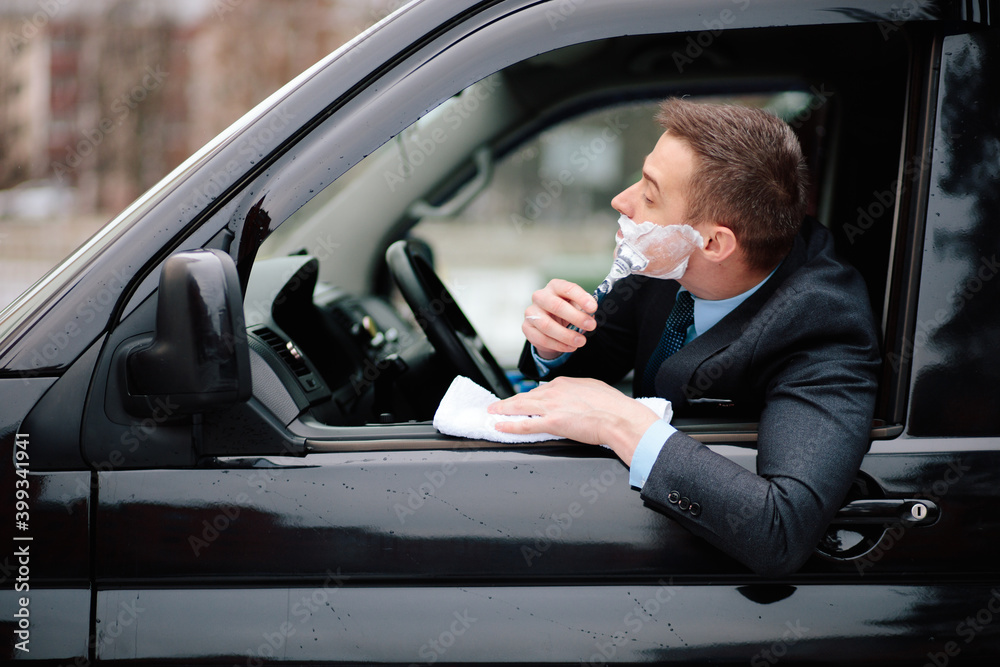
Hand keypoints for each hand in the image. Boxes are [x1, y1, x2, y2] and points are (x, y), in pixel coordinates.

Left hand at [487, 377, 660, 464]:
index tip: (525, 400)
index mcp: (566, 383)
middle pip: (526, 396)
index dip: (532, 397)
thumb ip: (580, 391)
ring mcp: (551, 407)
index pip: (542, 389)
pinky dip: (509, 424)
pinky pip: (525, 423)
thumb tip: (577, 395)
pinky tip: (499, 425)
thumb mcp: (595, 389)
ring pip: (521, 407)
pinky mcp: (551, 423)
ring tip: (492, 412)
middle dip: (510, 401)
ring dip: (503, 410)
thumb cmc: (613, 406)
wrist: (619, 418)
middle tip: (497, 405)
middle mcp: (555, 392)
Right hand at [523, 279, 597, 358]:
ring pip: (547, 325)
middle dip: (576, 317)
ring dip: (567, 335)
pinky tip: (571, 347)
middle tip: (591, 326)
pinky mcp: (527, 327)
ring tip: (581, 341)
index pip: (567, 288)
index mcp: (555, 286)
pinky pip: (542, 338)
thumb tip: (592, 314)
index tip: (593, 308)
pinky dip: (559, 345)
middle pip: (556, 306)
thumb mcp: (576, 306)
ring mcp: (531, 312)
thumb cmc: (566, 312)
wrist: (550, 325)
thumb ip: (584, 308)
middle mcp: (540, 296)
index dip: (581, 298)